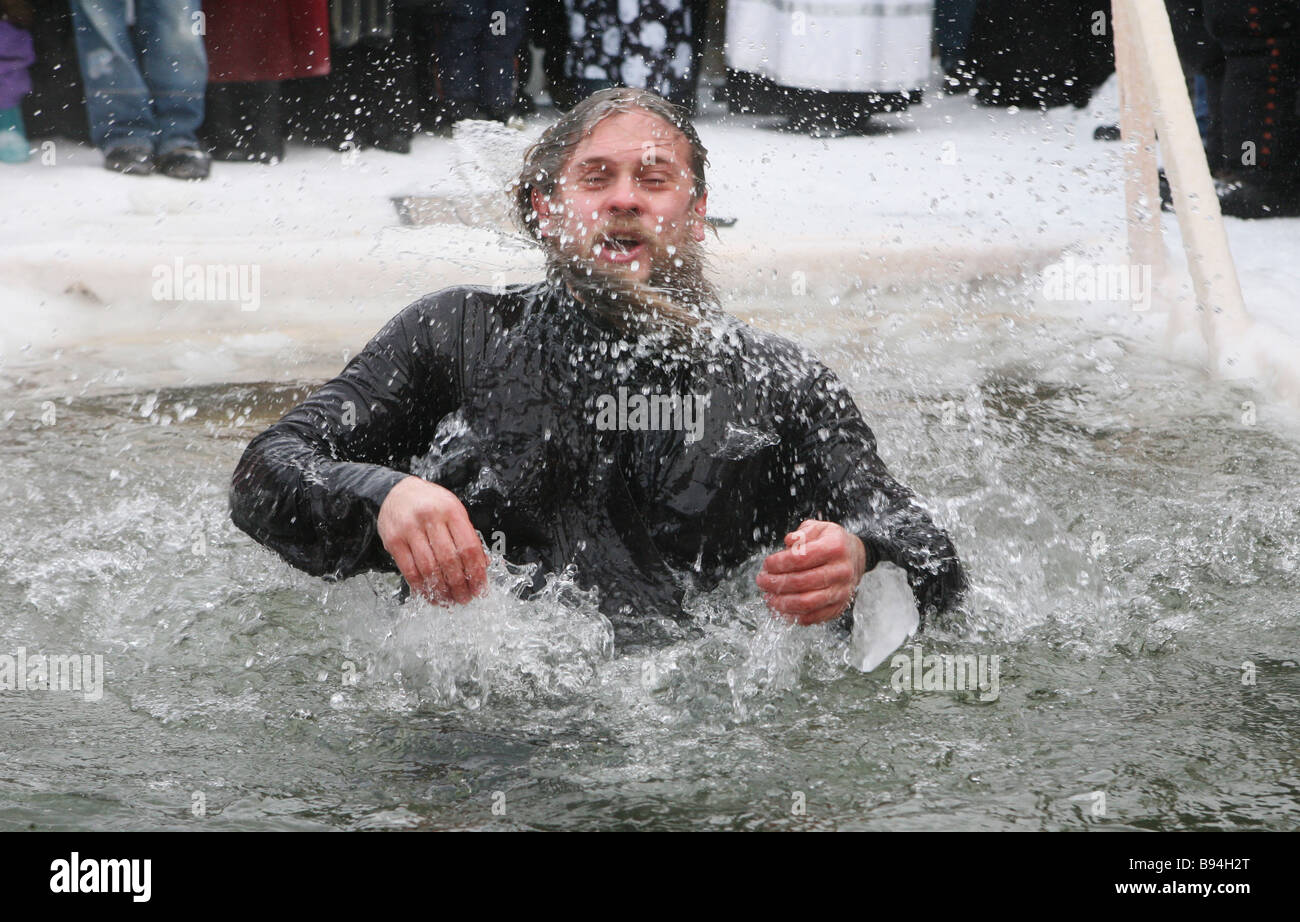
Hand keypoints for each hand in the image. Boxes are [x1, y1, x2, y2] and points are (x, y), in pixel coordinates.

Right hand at [377, 476, 488, 604]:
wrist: (397, 491)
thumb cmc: (431, 503)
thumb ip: (467, 536)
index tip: (480, 588)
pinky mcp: (393, 541)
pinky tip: (430, 595)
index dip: (476, 572)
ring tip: (449, 600)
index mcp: (451, 510)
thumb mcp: (454, 511)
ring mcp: (409, 529)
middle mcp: (430, 518)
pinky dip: (422, 587)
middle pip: (449, 560)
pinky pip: (410, 571)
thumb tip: (483, 565)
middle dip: (460, 585)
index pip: (468, 547)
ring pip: (429, 568)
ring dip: (442, 590)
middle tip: (465, 598)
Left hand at [755, 520, 867, 624]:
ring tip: (768, 597)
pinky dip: (794, 616)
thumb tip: (789, 541)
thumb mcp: (819, 528)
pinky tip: (781, 609)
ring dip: (782, 602)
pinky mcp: (839, 606)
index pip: (800, 558)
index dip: (778, 563)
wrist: (855, 557)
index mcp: (835, 547)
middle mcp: (841, 570)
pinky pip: (814, 616)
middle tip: (762, 581)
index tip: (766, 564)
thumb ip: (802, 533)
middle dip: (775, 583)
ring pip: (807, 602)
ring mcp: (842, 591)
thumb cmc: (831, 542)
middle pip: (801, 582)